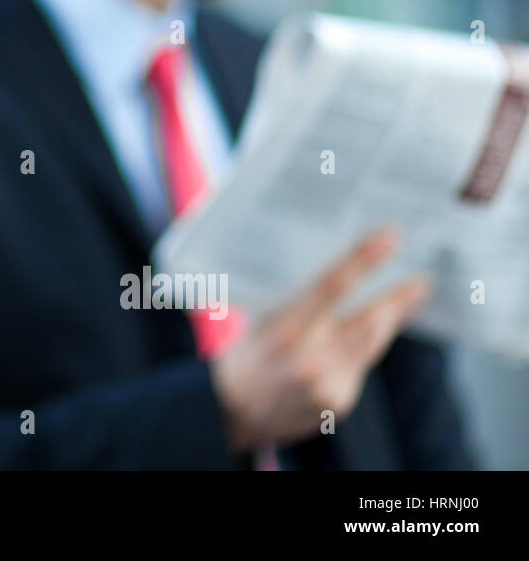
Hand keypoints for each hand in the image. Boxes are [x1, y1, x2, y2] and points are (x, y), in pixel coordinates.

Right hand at [208, 226, 432, 451]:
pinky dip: (364, 348)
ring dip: (391, 319)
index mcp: (283, 329)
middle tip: (421, 279)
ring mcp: (327, 384)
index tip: (389, 238)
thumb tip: (343, 276)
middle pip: (367, 320)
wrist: (230, 411)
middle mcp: (308, 358)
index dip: (363, 259)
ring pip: (371, 343)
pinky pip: (359, 366)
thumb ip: (299, 304)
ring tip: (409, 298)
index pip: (331, 286)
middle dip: (397, 298)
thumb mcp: (261, 320)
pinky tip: (370, 335)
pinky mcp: (338, 403)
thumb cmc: (245, 355)